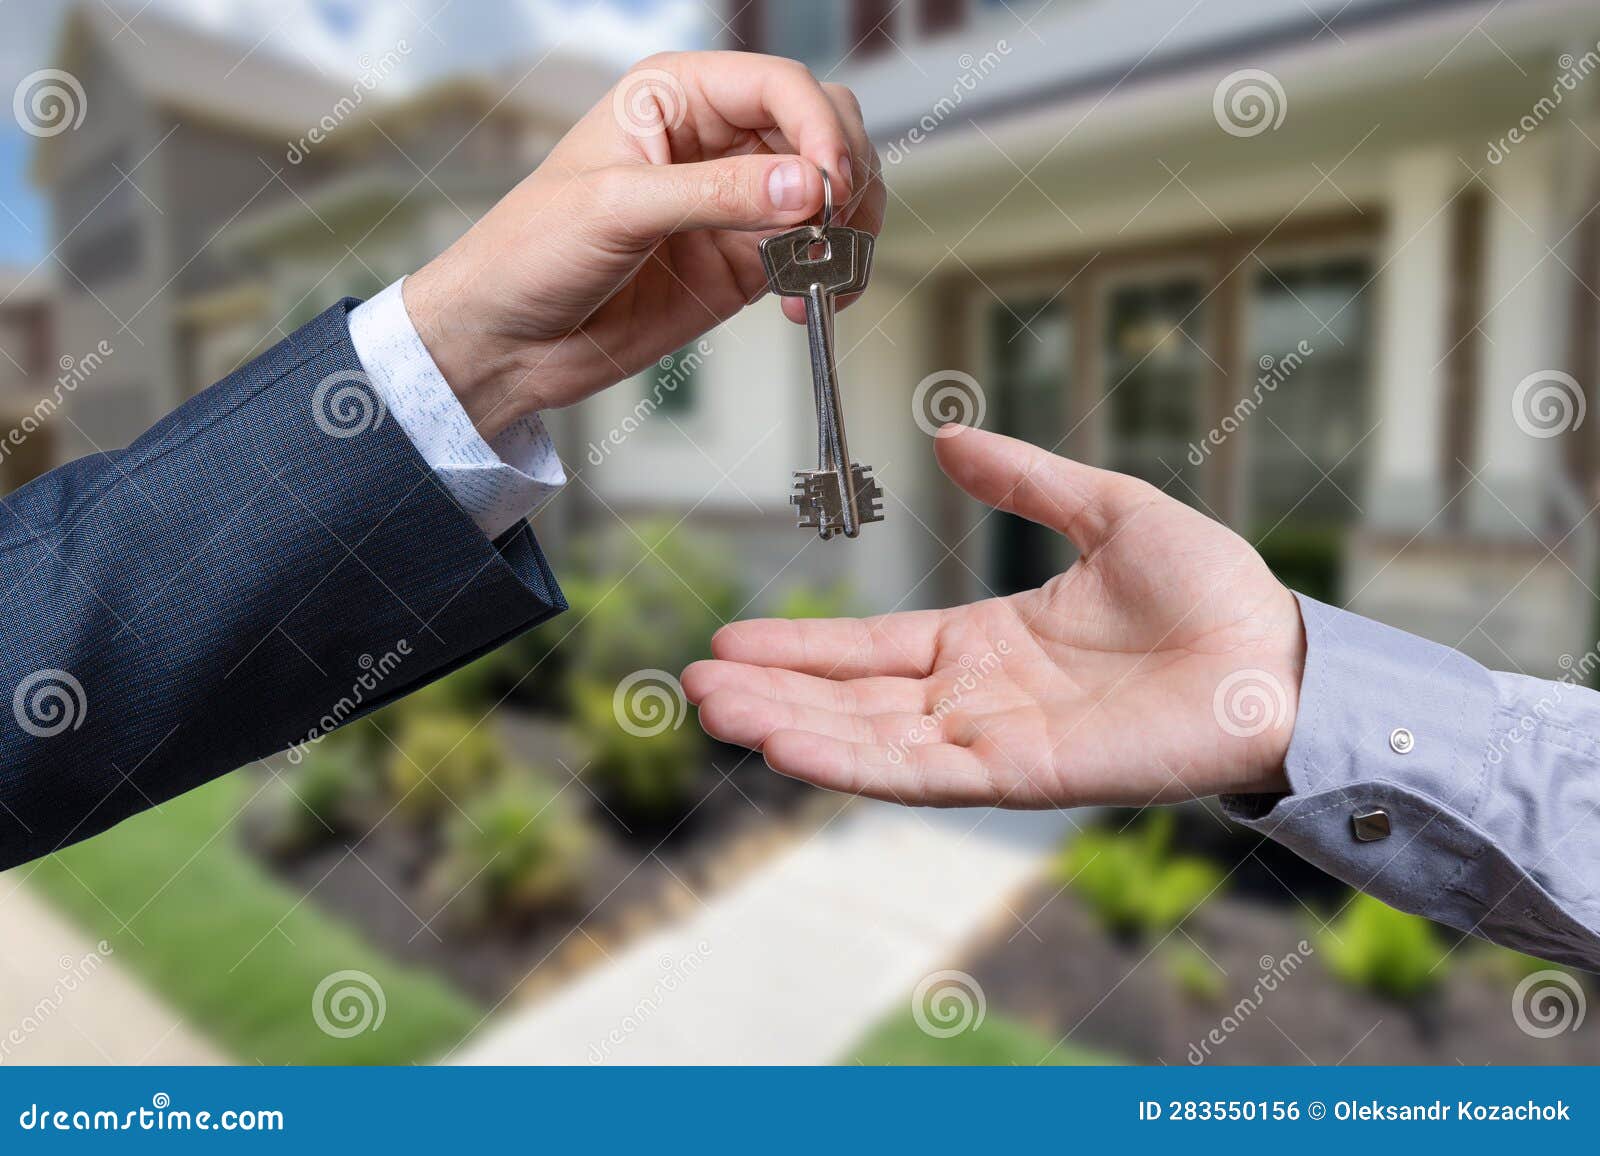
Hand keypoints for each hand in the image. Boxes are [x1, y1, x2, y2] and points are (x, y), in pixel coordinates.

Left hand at [403, 51, 883, 439]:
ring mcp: (735, 203)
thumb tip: (807, 188)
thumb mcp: (615, 211)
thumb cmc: (529, 254)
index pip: (781, 86)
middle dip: (846, 173)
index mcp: (675, 96)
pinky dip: (831, 276)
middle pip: (823, 127)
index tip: (829, 186)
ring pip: (832, 191)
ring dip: (849, 229)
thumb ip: (714, 196)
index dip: (819, 129)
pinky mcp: (744, 262)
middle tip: (833, 229)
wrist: (507, 342)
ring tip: (824, 273)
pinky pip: (814, 255)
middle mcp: (715, 141)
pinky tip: (808, 302)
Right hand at [683, 428, 1305, 808]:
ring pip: (869, 740)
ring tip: (715, 709)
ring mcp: (993, 741)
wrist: (1279, 657)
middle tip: (696, 683)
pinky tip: (786, 746)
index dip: (802, 646)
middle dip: (773, 692)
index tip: (732, 636)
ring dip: (790, 726)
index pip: (872, 650)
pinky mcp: (1021, 776)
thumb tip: (950, 438)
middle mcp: (977, 698)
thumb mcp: (1106, 509)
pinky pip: (919, 773)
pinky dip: (850, 762)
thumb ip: (1026, 478)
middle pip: (852, 700)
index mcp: (987, 641)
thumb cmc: (1211, 590)